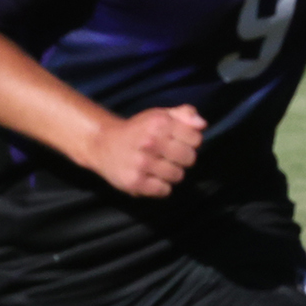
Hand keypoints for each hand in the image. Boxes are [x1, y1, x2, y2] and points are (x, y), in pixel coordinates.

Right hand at [84, 105, 204, 197]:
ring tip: (160, 167)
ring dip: (172, 173)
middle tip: (170, 156)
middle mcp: (150, 142)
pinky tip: (152, 177)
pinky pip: (164, 190)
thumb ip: (184, 115)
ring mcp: (141, 163)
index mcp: (158, 123)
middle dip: (183, 158)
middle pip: (189, 159)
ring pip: (178, 176)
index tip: (179, 142)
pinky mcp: (135, 182)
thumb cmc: (138, 129)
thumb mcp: (160, 115)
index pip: (196, 139)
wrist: (103, 144)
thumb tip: (202, 124)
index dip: (191, 142)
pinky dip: (161, 187)